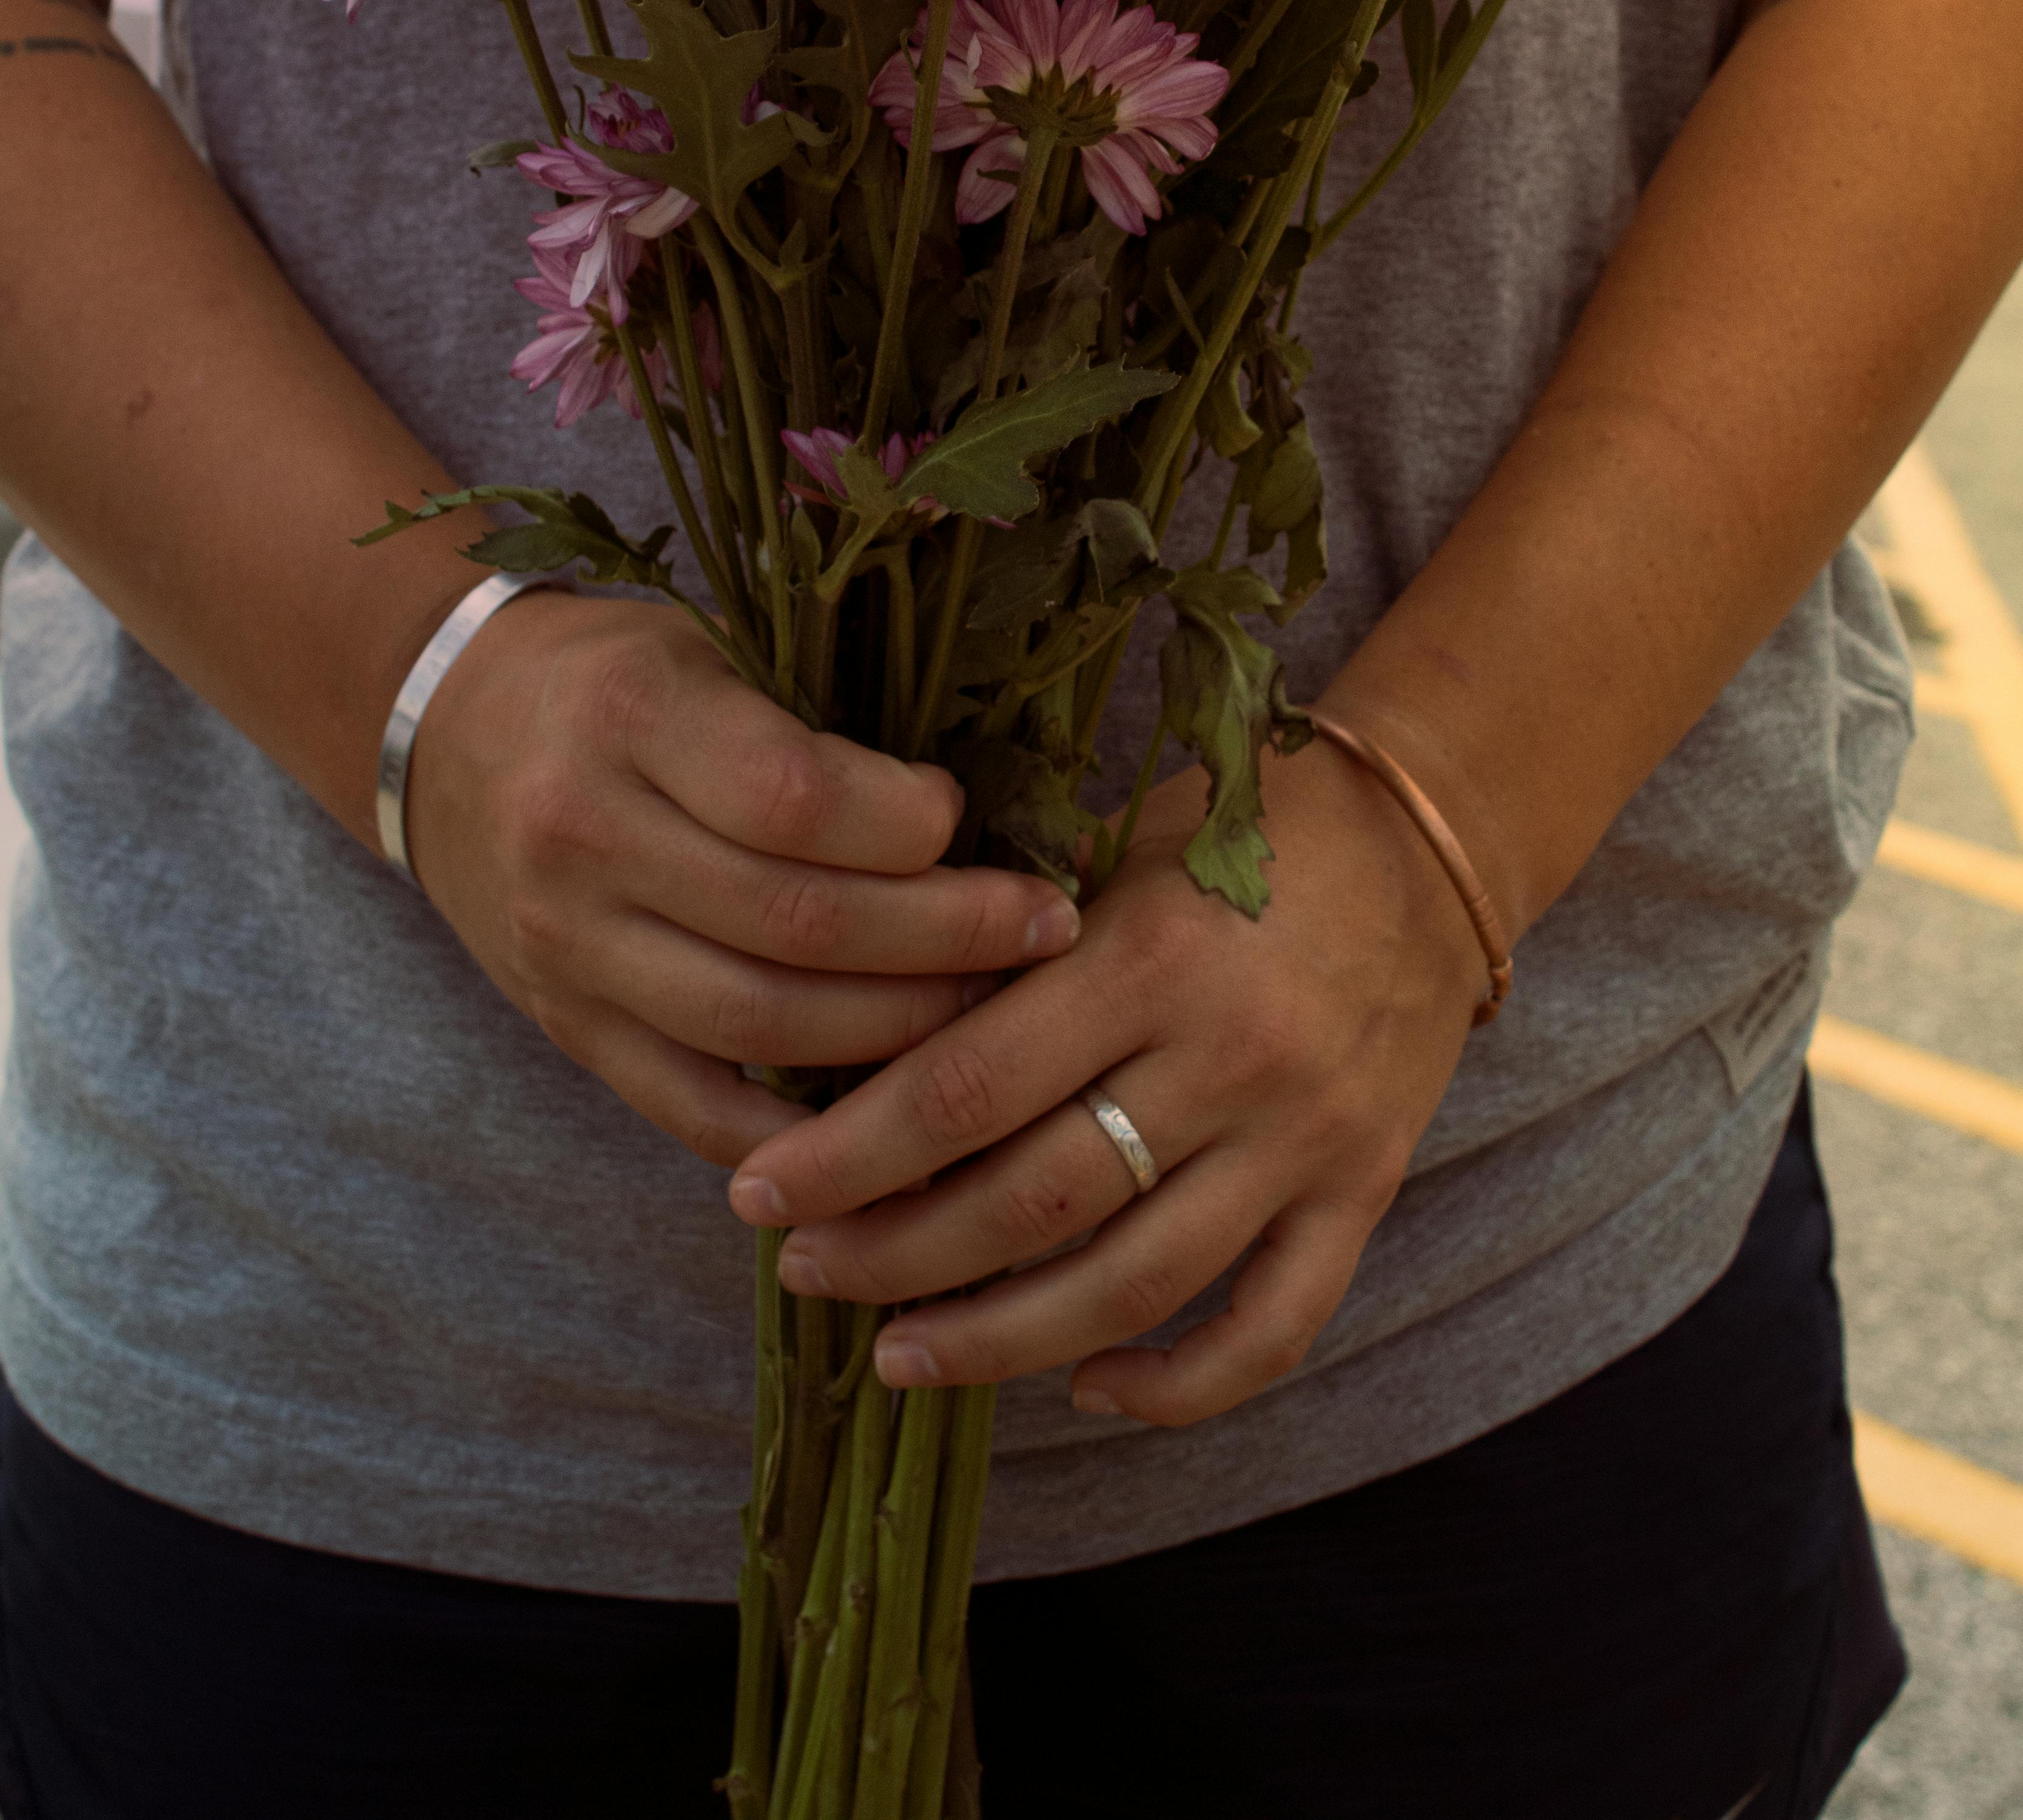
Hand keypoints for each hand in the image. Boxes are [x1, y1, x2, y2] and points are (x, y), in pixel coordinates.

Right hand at [404, 593, 1079, 1166]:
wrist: (446, 728)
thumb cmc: (617, 677)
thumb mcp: (708, 649)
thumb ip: (815, 727)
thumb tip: (977, 814)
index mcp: (634, 718)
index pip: (796, 799)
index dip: (911, 825)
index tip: (971, 819)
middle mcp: (587, 837)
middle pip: (798, 924)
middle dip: (946, 939)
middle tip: (1044, 931)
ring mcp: (569, 947)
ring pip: (760, 1025)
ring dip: (896, 1034)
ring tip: (988, 1012)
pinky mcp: (568, 1028)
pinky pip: (695, 1108)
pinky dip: (801, 1137)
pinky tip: (892, 1121)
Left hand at [724, 730, 1487, 1425]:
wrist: (1426, 841)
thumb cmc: (1244, 830)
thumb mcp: (1113, 850)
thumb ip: (1008, 947)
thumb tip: (855, 1049)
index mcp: (1148, 956)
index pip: (965, 1085)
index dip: (849, 1155)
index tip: (760, 1191)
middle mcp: (1230, 1057)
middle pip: (1031, 1199)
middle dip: (895, 1254)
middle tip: (804, 1271)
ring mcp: (1305, 1138)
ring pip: (1132, 1287)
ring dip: (999, 1341)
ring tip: (899, 1357)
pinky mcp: (1364, 1191)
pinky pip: (1270, 1328)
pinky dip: (1177, 1384)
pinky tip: (1087, 1387)